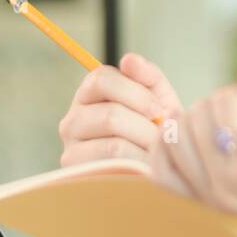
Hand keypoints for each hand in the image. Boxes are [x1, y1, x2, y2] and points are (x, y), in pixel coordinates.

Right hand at [58, 53, 183, 167]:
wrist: (158, 168)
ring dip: (146, 150)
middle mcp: (72, 120)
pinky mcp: (79, 177)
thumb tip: (129, 60)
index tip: (159, 110)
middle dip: (146, 128)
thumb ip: (148, 76)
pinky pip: (114, 171)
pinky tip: (149, 167)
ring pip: (114, 146)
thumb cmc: (156, 129)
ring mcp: (71, 150)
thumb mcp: (159, 98)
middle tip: (164, 138)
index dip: (136, 94)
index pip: (101, 79)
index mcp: (89, 94)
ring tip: (161, 154)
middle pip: (110, 116)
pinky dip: (139, 167)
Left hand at [148, 64, 236, 236]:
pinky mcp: (205, 202)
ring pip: (175, 134)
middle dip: (226, 104)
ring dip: (203, 120)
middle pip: (196, 115)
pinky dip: (175, 145)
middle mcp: (227, 191)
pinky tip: (205, 138)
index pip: (224, 102)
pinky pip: (162, 167)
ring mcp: (211, 200)